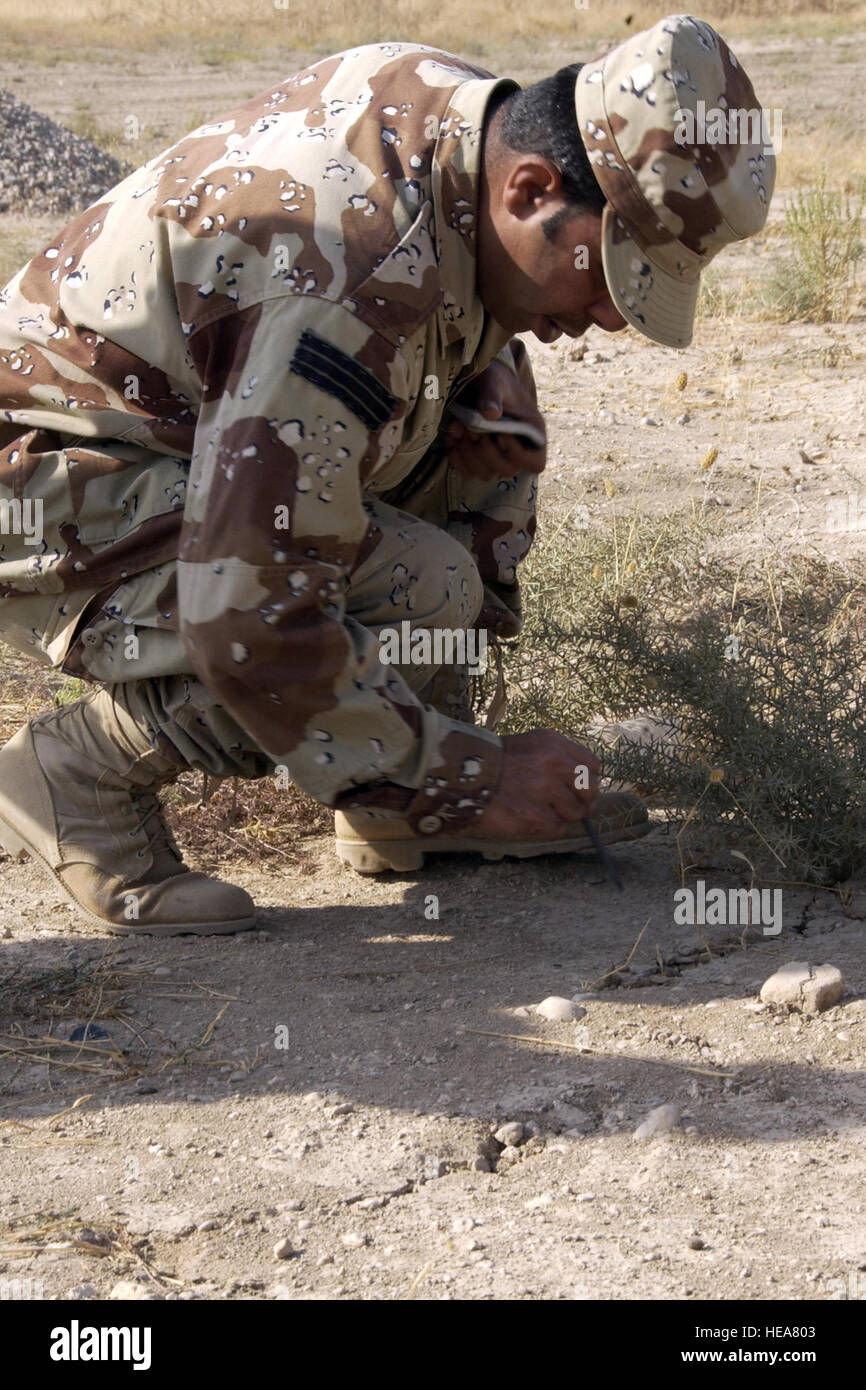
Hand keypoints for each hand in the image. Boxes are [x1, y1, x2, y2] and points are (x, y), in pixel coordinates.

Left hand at [444, 360, 546, 480]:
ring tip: (460, 429)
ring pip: (486, 474)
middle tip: (473, 429)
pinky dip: (457, 459)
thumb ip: (492, 394)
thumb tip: (490, 413)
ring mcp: (497, 457)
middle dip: (486, 451)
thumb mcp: (493, 380)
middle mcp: (518, 449)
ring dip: (469, 454)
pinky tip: (452, 439)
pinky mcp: (477, 460)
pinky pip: (468, 473)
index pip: (536, 462)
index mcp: (532, 431)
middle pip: (507, 470)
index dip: (518, 455)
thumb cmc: (492, 379)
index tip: (500, 435)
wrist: (475, 382)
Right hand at [476, 730, 600, 836]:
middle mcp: (553, 763)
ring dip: (560, 815)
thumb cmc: (493, 763)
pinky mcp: (534, 816)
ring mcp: (544, 790)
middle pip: (591, 789)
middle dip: (581, 801)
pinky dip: (546, 827)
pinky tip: (527, 818)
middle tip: (564, 806)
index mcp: (553, 744)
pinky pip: (557, 827)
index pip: (593, 766)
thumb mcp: (528, 745)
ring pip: (576, 812)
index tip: (575, 788)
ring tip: (537, 809)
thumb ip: (557, 758)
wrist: (458, 777)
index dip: (586, 780)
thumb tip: (583, 782)